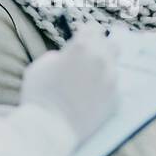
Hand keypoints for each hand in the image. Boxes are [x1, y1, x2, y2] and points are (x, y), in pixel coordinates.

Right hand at [20, 24, 117, 142]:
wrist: (50, 128)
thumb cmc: (39, 95)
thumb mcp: (40, 65)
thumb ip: (58, 55)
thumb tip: (66, 57)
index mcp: (81, 47)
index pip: (93, 28)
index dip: (86, 32)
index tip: (83, 36)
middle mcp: (100, 60)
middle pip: (111, 44)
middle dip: (101, 48)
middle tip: (90, 56)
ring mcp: (111, 80)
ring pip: (113, 67)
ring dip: (102, 70)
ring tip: (88, 81)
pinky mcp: (115, 100)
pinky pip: (113, 88)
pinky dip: (104, 90)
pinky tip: (92, 97)